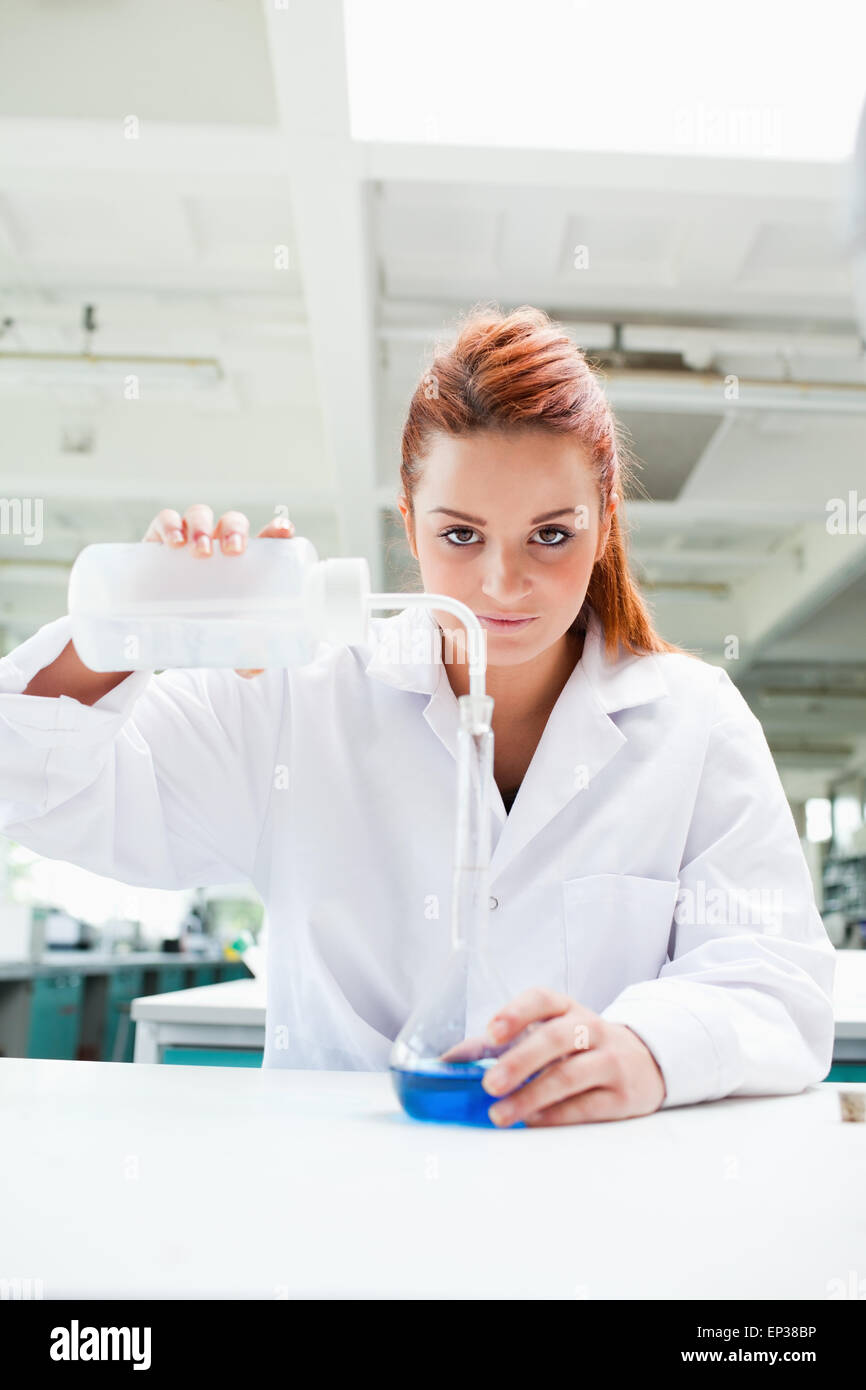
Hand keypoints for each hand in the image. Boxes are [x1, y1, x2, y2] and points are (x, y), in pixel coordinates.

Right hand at [141, 503, 295, 677]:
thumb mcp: (227, 639)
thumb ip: (244, 655)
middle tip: (234, 552)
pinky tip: (173, 542)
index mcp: (246, 562)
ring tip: (200, 552)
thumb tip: (253, 668)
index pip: (267, 538)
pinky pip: (165, 521)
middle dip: (235, 530)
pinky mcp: (158, 540)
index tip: (284, 531)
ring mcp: (190, 540)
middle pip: (233, 523)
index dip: (277, 529)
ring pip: (200, 516)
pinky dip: (169, 525)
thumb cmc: (205, 623)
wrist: (158, 624)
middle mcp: (219, 545)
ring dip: (203, 526)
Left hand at [479, 987, 666, 1125]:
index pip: (543, 1000)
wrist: (645, 1063)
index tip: (491, 1033)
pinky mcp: (622, 1095)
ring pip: (569, 1076)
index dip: (516, 1013)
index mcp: (568, 1009)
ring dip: (531, 1096)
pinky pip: (585, 1106)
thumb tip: (450, 1060)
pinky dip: (555, 1115)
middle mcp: (592, 1029)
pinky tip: (532, 1121)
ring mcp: (611, 1060)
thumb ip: (501, 1045)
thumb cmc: (581, 1048)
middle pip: (556, 1038)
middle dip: (519, 1061)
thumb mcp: (549, 1034)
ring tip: (500, 1114)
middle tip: (489, 1084)